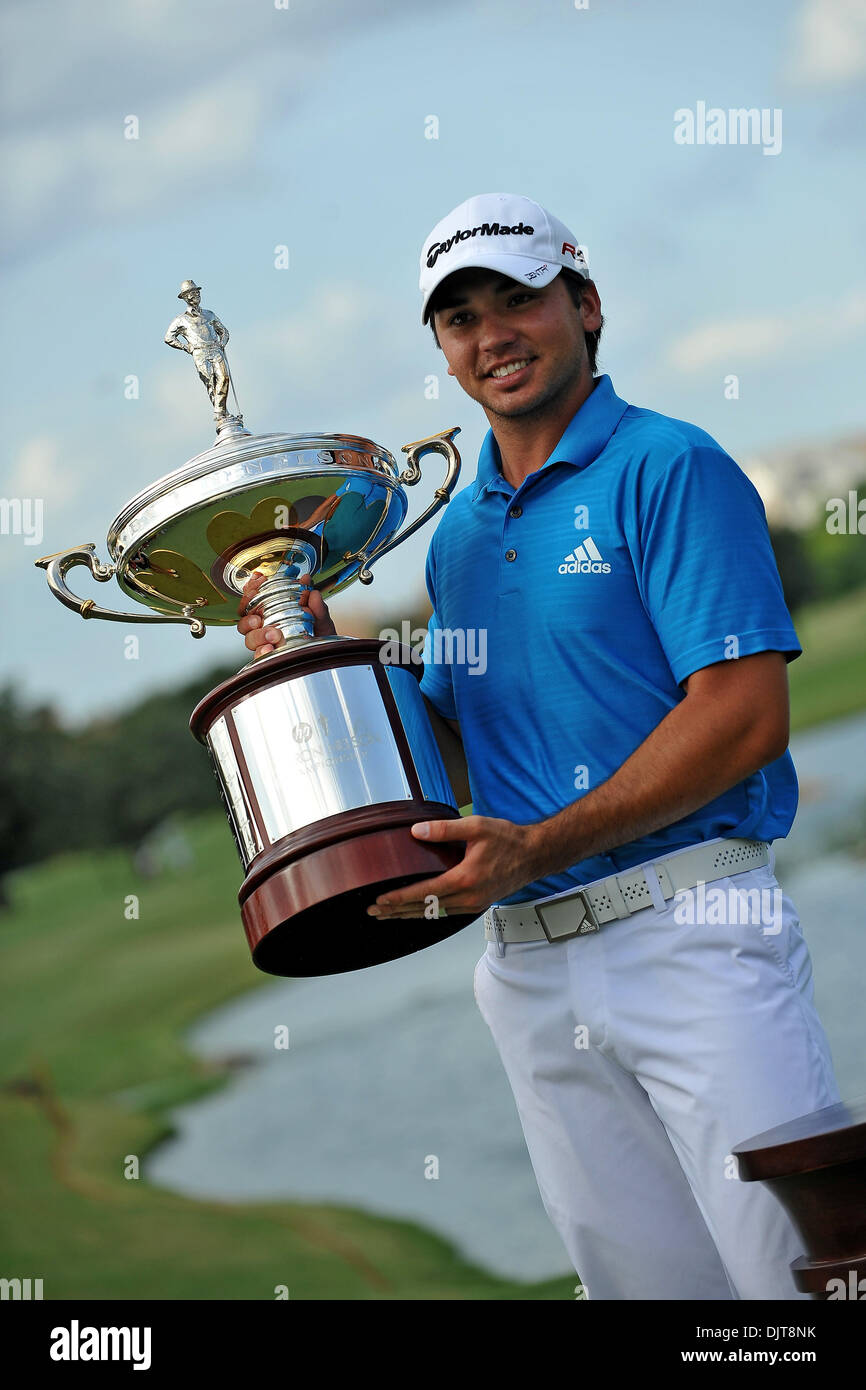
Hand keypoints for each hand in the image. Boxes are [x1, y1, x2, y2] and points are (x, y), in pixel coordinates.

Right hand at [236, 573, 336, 658]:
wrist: (328, 656)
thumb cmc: (320, 634)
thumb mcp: (320, 617)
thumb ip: (316, 604)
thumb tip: (309, 585)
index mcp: (271, 613)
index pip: (252, 601)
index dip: (249, 592)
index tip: (255, 583)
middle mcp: (265, 629)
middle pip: (244, 622)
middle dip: (247, 618)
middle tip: (258, 619)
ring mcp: (267, 644)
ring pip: (249, 639)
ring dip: (257, 636)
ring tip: (273, 635)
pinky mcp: (271, 659)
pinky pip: (259, 657)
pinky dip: (262, 652)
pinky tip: (270, 649)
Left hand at [366, 815, 542, 919]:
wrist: (535, 855)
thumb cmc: (509, 839)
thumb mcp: (477, 827)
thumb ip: (445, 830)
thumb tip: (417, 832)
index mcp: (466, 878)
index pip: (424, 893)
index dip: (399, 898)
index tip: (380, 900)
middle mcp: (469, 896)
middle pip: (425, 909)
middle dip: (397, 911)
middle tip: (373, 912)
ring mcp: (474, 904)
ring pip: (435, 914)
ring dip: (410, 914)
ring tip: (388, 914)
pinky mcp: (478, 904)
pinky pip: (447, 912)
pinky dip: (428, 913)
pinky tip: (417, 910)